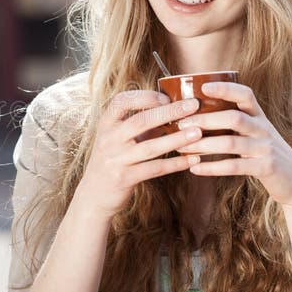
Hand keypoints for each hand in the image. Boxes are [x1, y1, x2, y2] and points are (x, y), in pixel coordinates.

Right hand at [78, 90, 201, 218]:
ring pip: (150, 147)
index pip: (122, 101)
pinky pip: (154, 169)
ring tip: (198, 132)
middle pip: (140, 121)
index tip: (166, 97)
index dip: (145, 97)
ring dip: (176, 139)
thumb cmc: (112, 160)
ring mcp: (115, 159)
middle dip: (169, 112)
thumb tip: (171, 108)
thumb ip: (139, 124)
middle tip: (193, 105)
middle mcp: (109, 139)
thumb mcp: (118, 138)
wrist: (93, 194)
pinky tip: (192, 159)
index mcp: (106, 124)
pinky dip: (175, 164)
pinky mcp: (124, 178)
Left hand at [177, 81, 291, 207]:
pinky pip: (234, 166)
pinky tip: (195, 168)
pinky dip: (212, 167)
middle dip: (206, 120)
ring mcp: (266, 148)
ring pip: (231, 143)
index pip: (245, 95)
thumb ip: (236, 123)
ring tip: (182, 148)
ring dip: (204, 145)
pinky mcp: (266, 168)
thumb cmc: (265, 154)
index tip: (204, 87)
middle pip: (234, 118)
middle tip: (181, 124)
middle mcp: (264, 129)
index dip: (226, 89)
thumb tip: (198, 116)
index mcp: (260, 117)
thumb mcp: (256, 134)